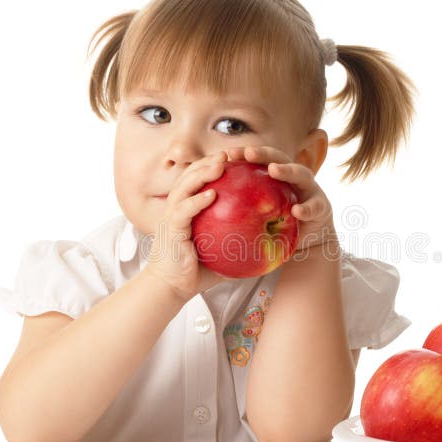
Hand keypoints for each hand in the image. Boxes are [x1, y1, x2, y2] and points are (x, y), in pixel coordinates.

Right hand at [143, 150, 228, 301]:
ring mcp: (172, 215)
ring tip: (221, 164)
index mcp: (187, 207)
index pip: (200, 178)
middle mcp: (177, 206)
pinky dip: (197, 200)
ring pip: (186, 186)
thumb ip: (240, 240)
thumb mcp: (223, 251)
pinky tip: (212, 195)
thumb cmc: (197, 271)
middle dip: (211, 160)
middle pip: (192, 174)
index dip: (216, 164)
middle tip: (231, 153)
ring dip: (203, 173)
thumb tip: (272, 239)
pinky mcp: (170, 228)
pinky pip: (184, 210)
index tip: (237, 159)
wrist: (171, 287)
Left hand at [225, 145, 337, 252]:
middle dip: (264, 154)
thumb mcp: (259, 216)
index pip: (260, 160)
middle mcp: (295, 177)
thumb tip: (210, 210)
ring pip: (301, 174)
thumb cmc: (278, 226)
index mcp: (278, 176)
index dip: (245, 154)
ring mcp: (311, 189)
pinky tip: (297, 211)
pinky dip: (306, 208)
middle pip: (279, 158)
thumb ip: (242, 210)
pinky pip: (315, 206)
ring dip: (287, 171)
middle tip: (249, 153)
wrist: (308, 242)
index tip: (227, 154)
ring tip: (274, 170)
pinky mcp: (322, 207)